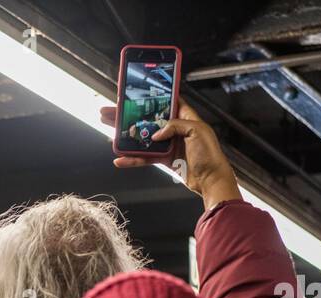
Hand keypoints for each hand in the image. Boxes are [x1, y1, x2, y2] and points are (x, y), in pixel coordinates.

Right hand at [101, 102, 240, 209]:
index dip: (150, 97)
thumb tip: (156, 133)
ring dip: (126, 136)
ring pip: (143, 138)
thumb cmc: (209, 154)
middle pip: (147, 119)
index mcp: (185, 117)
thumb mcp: (196, 131)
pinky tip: (120, 160)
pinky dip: (133, 159)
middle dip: (128, 115)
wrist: (211, 180)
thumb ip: (175, 126)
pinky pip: (145, 157)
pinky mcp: (165, 159)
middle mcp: (175, 129)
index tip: (133, 94)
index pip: (166, 102)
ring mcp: (168, 144)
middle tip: (111, 112)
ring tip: (109, 131)